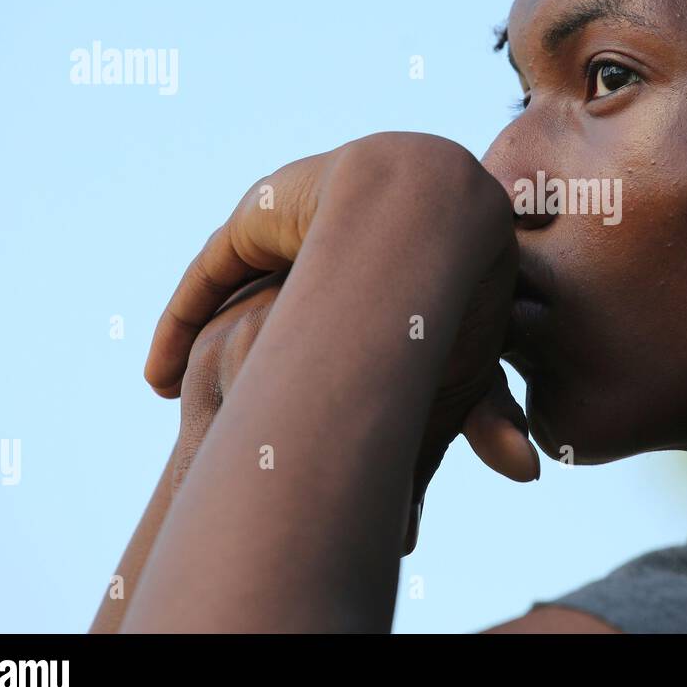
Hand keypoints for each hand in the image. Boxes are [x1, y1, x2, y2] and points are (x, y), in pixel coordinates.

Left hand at [148, 133, 538, 553]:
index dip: (335, 377)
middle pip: (290, 308)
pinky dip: (181, 321)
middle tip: (221, 406)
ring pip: (243, 289)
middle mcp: (345, 244)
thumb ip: (489, 419)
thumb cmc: (466, 291)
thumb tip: (528, 477)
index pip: (358, 330)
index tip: (310, 427)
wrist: (433, 210)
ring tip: (174, 390)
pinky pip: (211, 273)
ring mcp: (301, 224)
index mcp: (398, 271)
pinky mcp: (260, 217)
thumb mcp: (472, 365)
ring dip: (209, 336)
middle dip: (256, 352)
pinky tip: (157, 373)